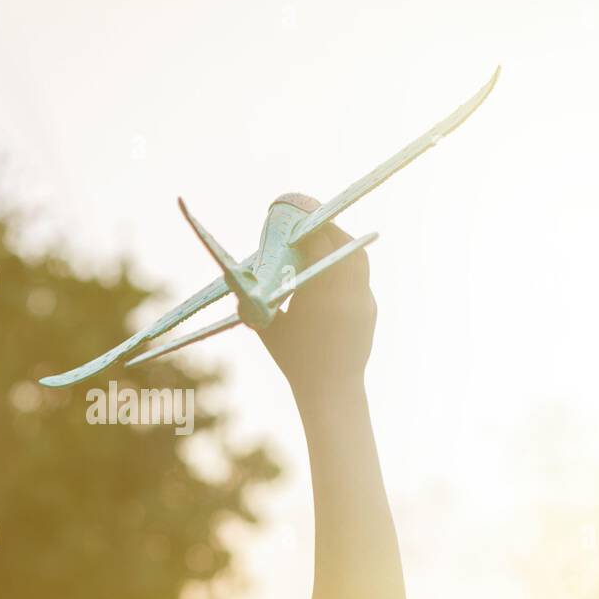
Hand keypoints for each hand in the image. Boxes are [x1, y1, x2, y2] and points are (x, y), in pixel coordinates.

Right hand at [258, 195, 375, 393]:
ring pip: (357, 256)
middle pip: (342, 241)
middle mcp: (348, 290)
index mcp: (321, 291)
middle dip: (324, 226)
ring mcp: (363, 298)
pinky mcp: (370, 308)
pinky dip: (345, 266)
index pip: (319, 240)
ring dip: (339, 242)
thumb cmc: (292, 358)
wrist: (331, 389)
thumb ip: (252, 299)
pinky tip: (329, 271)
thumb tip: (228, 274)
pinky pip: (359, 277)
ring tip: (319, 240)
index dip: (306, 220)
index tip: (293, 209)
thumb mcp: (266, 326)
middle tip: (304, 221)